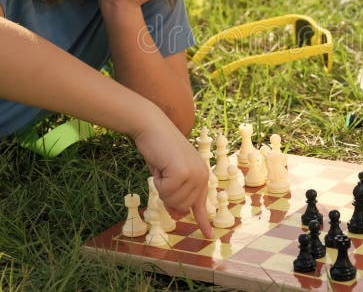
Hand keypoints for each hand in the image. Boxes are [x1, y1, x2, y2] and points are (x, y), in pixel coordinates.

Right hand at [133, 122, 212, 237]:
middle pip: (180, 206)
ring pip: (172, 200)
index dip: (202, 221)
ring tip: (163, 167)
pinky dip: (158, 181)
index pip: (200, 203)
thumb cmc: (159, 150)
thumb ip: (175, 195)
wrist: (153, 126)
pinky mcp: (183, 173)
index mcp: (201, 175)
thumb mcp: (167, 176)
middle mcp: (202, 175)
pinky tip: (161, 165)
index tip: (209, 236)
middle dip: (165, 194)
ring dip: (161, 186)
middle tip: (163, 173)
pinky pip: (165, 191)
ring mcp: (194, 174)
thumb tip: (178, 215)